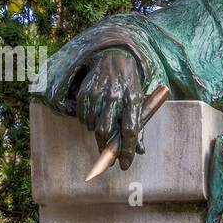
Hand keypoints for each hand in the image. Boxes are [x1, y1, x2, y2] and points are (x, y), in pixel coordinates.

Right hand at [75, 49, 144, 169]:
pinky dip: (87, 122)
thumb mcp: (139, 102)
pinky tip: (94, 117)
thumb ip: (139, 126)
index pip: (130, 130)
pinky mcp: (85, 91)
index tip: (125, 165)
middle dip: (106, 148)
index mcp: (133, 99)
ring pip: (92, 125)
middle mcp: (116, 96)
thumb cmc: (130, 84)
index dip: (127, 150)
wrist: (114, 56)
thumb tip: (139, 151)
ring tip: (103, 130)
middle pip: (106, 131)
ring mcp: (98, 92)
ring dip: (97, 134)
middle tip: (108, 159)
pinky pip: (82, 116)